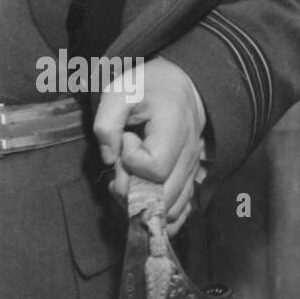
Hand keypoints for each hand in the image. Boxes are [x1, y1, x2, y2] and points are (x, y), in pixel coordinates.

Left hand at [91, 56, 207, 235]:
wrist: (179, 85)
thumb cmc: (147, 87)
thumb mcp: (119, 92)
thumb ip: (106, 123)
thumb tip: (108, 159)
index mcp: (174, 130)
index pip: (154, 167)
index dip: (131, 160)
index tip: (126, 138)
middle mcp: (190, 156)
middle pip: (164, 197)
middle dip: (133, 191)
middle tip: (120, 168)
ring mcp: (193, 170)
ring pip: (172, 209)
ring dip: (144, 205)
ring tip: (129, 180)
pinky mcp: (190, 179)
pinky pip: (182, 210)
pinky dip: (160, 214)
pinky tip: (142, 200)